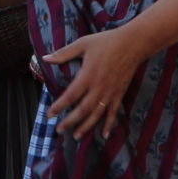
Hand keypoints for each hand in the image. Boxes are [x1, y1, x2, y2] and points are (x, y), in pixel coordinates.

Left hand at [42, 26, 149, 140]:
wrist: (133, 44)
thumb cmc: (106, 42)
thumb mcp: (83, 44)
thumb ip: (63, 53)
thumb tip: (45, 58)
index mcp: (88, 75)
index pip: (70, 96)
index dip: (59, 106)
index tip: (49, 115)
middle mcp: (99, 88)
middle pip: (82, 110)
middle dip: (70, 122)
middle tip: (59, 130)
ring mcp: (110, 93)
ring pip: (97, 114)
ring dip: (86, 126)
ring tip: (76, 136)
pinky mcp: (119, 94)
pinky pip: (113, 113)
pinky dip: (108, 125)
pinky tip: (104, 135)